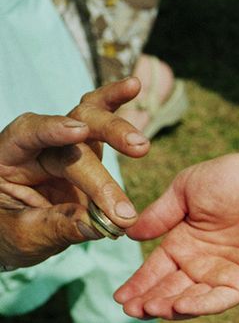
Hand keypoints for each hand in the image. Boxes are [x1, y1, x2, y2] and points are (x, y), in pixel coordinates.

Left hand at [0, 78, 147, 268]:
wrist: (17, 234)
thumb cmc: (14, 233)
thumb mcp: (28, 236)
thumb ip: (61, 227)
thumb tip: (102, 226)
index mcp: (6, 158)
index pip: (27, 134)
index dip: (51, 129)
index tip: (78, 132)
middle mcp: (35, 144)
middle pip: (70, 136)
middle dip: (102, 162)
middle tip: (129, 180)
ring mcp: (62, 146)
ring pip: (88, 121)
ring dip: (116, 131)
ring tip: (141, 146)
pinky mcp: (85, 153)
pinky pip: (99, 124)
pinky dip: (116, 104)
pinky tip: (133, 86)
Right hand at [115, 150, 238, 318]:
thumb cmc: (232, 178)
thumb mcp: (184, 191)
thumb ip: (159, 216)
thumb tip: (130, 234)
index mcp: (186, 243)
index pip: (157, 270)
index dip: (139, 285)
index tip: (119, 297)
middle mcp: (204, 263)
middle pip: (172, 289)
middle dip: (150, 301)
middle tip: (129, 311)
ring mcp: (227, 274)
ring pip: (194, 298)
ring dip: (171, 307)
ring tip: (149, 310)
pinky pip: (222, 299)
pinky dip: (202, 305)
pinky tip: (179, 307)